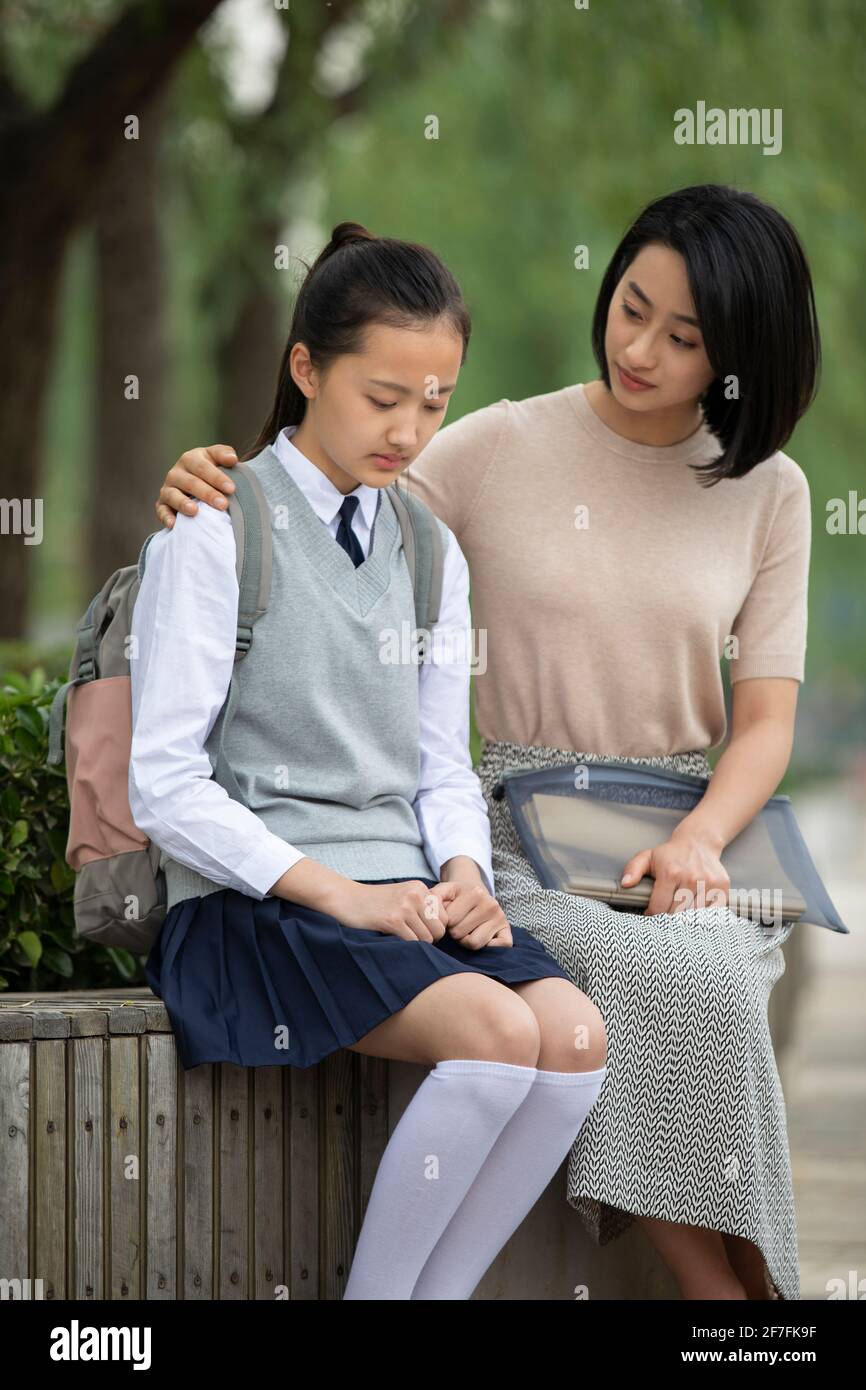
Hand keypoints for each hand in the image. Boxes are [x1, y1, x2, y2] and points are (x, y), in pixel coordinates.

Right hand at [155, 445, 239, 528]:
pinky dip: (166, 517)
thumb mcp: (216, 459)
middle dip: (207, 494)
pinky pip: (161, 510)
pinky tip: (173, 524)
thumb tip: (232, 458)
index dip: (217, 477)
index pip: (203, 467)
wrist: (195, 485)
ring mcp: (168, 489)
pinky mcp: (162, 504)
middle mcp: (176, 473)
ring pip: (173, 495)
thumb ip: (224, 454)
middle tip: (223, 504)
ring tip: (195, 511)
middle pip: (191, 483)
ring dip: (183, 503)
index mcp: (190, 459)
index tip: (231, 489)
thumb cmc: (210, 472)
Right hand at [333, 879, 448, 941]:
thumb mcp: (403, 895)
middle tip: (412, 938)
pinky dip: (405, 946)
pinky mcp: (392, 920)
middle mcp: (415, 895)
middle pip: (439, 930)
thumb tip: (444, 930)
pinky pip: (412, 943)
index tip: (420, 931)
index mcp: (420, 888)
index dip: (434, 929)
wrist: (345, 898)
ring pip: (427, 939)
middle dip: (429, 939)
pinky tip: (393, 939)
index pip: (444, 917)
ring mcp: (404, 907)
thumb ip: (422, 906)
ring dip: (416, 945)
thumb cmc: (375, 902)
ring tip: (401, 938)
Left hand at [437, 881, 513, 949]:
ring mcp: (501, 918)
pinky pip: (495, 948)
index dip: (445, 922)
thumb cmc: (457, 897)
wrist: (476, 895)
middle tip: (458, 924)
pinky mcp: (507, 932)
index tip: (449, 916)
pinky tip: (480, 937)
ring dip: (465, 941)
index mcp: (475, 892)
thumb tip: (430, 912)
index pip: (450, 920)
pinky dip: (485, 948)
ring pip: (474, 943)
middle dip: (454, 932)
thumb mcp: (444, 891)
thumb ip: (433, 897)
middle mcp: (491, 904)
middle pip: (460, 933)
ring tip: (467, 931)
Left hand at [620, 827, 729, 916]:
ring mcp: (708, 883)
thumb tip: (625, 883)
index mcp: (671, 872)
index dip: (653, 914)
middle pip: (677, 914)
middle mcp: (691, 878)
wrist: (698, 842)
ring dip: (685, 918)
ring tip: (680, 911)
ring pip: (694, 916)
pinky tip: (696, 910)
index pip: (659, 907)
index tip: (651, 913)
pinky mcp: (722, 887)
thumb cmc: (670, 854)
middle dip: (668, 917)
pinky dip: (703, 916)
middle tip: (665, 913)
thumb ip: (633, 869)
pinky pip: (712, 913)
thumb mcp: (647, 857)